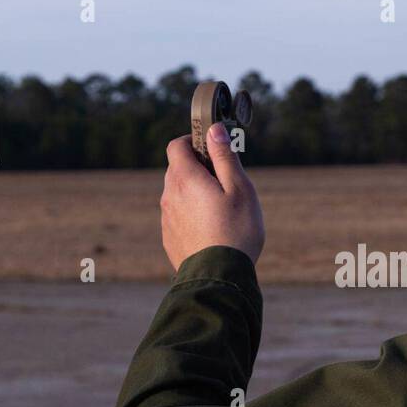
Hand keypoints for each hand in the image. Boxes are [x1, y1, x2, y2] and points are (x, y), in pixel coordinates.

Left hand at [160, 122, 264, 270]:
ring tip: (221, 209)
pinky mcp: (170, 237)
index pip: (176, 145)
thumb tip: (214, 129)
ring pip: (177, 193)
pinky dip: (191, 214)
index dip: (192, 140)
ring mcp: (167, 218)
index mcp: (185, 179)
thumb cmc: (236, 230)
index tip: (211, 147)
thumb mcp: (239, 188)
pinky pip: (178, 216)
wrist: (219, 277)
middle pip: (177, 169)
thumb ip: (224, 157)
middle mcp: (170, 195)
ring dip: (194, 192)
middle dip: (197, 167)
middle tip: (223, 179)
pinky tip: (212, 228)